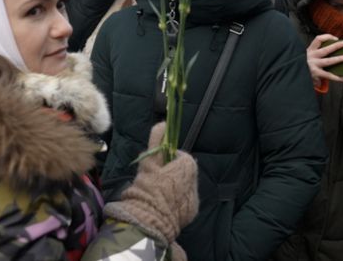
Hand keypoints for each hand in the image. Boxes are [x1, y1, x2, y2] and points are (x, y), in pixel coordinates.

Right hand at [103, 123, 197, 259]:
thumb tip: (163, 123)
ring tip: (159, 192)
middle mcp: (195, 182)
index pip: (182, 157)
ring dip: (175, 187)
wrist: (150, 220)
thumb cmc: (148, 189)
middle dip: (173, 173)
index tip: (159, 164)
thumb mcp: (148, 163)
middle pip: (185, 172)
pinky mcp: (192, 212)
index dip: (169, 159)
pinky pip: (185, 202)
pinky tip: (164, 204)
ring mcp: (194, 198)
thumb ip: (156, 141)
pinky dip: (177, 201)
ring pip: (185, 187)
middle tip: (156, 179)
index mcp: (187, 167)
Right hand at [307, 34, 342, 86]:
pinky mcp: (315, 74)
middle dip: (335, 46)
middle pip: (325, 50)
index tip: (336, 38)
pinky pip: (328, 75)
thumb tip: (339, 50)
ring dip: (339, 59)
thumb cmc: (309, 63)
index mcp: (311, 50)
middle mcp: (311, 56)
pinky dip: (337, 77)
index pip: (318, 39)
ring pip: (328, 61)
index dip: (327, 37)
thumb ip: (321, 51)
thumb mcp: (312, 55)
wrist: (298, 74)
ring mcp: (313, 65)